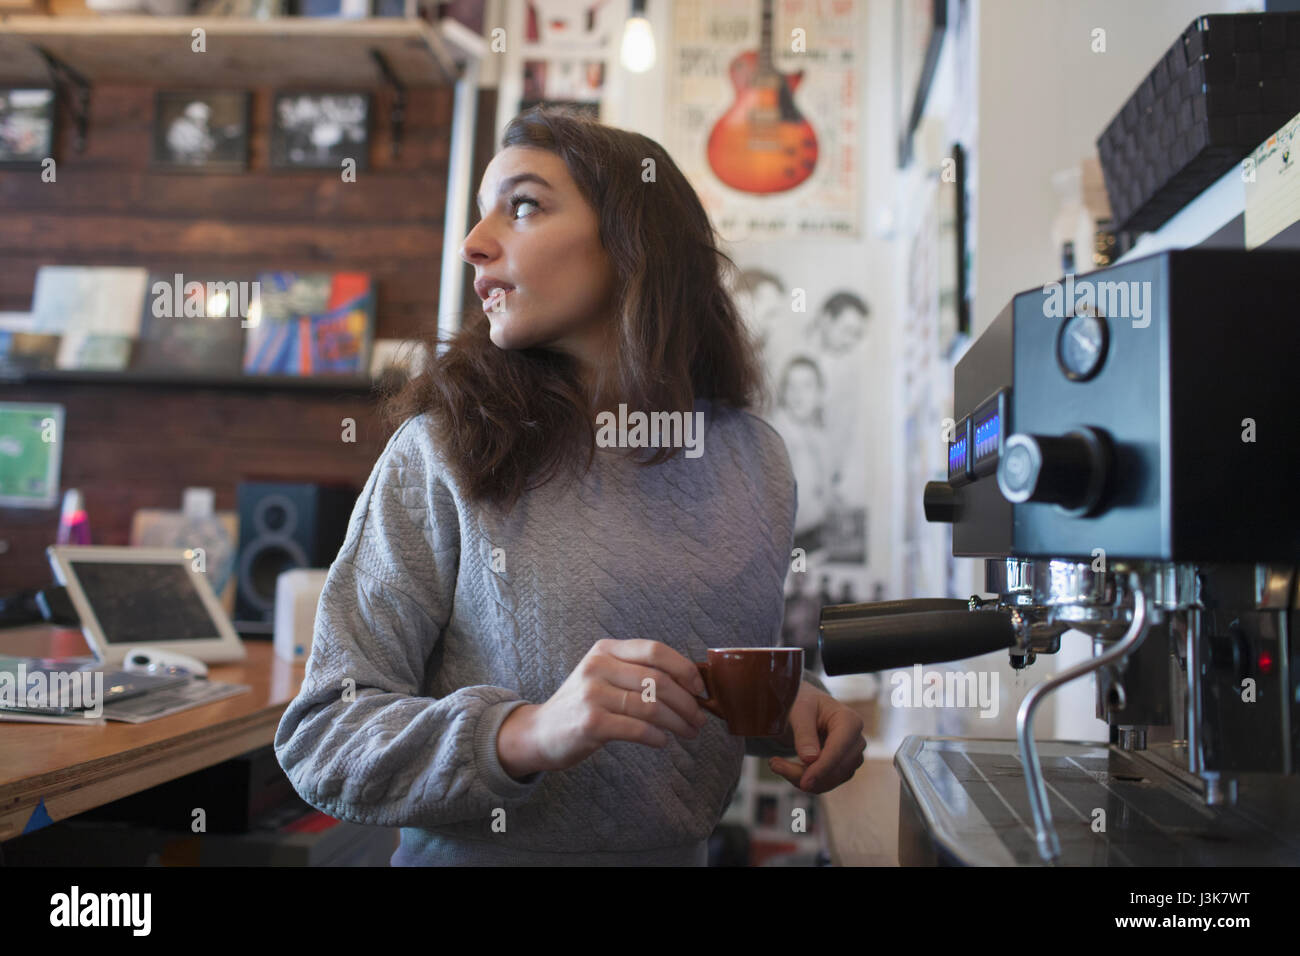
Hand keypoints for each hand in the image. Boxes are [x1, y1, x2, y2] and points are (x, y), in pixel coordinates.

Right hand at [498, 639, 709, 777]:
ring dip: (678, 722)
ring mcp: (592, 694)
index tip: (700, 688)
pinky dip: (657, 737)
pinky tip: (663, 742)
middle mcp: (598, 666)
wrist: (539, 732)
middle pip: (658, 680)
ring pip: (651, 706)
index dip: (684, 668)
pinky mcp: (590, 723)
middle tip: (700, 719)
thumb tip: (690, 684)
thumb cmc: (583, 705)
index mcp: (605, 650)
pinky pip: (637, 729)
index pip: (654, 650)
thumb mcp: (604, 676)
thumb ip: (638, 673)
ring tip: (689, 732)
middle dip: (687, 702)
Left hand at [768, 682, 864, 793]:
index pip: (839, 750)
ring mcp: (852, 757)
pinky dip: (805, 780)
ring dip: (801, 779)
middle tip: (774, 764)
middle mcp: (856, 741)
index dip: (822, 768)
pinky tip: (787, 768)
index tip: (804, 782)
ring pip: (830, 780)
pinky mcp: (843, 769)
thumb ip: (804, 733)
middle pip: (835, 769)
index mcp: (850, 721)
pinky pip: (825, 783)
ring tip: (776, 764)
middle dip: (805, 774)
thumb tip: (810, 760)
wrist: (808, 707)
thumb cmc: (805, 703)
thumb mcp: (800, 710)